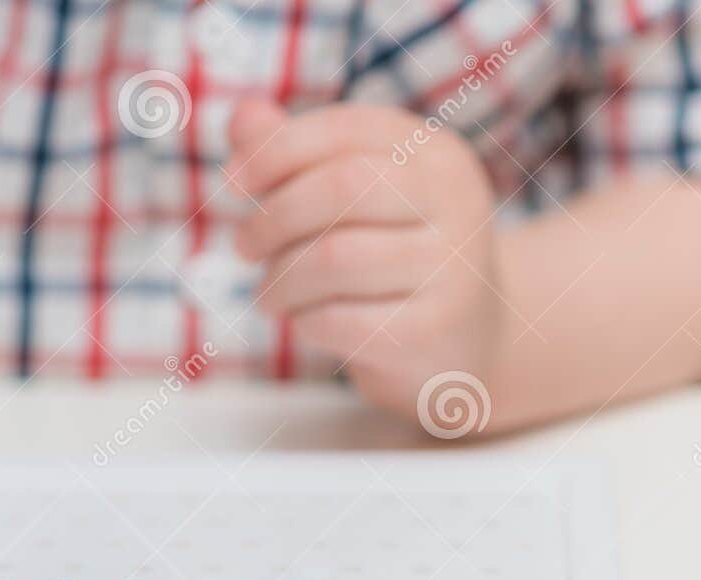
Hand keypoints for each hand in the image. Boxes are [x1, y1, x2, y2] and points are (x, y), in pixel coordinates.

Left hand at [228, 100, 501, 416]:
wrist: (467, 341)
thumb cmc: (393, 256)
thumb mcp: (356, 197)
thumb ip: (296, 152)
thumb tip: (241, 117)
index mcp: (434, 154)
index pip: (343, 130)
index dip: (274, 151)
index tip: (233, 183)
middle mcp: (454, 201)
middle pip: (339, 188)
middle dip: (272, 219)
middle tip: (244, 248)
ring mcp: (452, 268)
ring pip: (334, 259)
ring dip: (280, 279)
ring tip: (270, 293)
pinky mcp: (435, 330)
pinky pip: (343, 320)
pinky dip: (304, 321)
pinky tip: (304, 321)